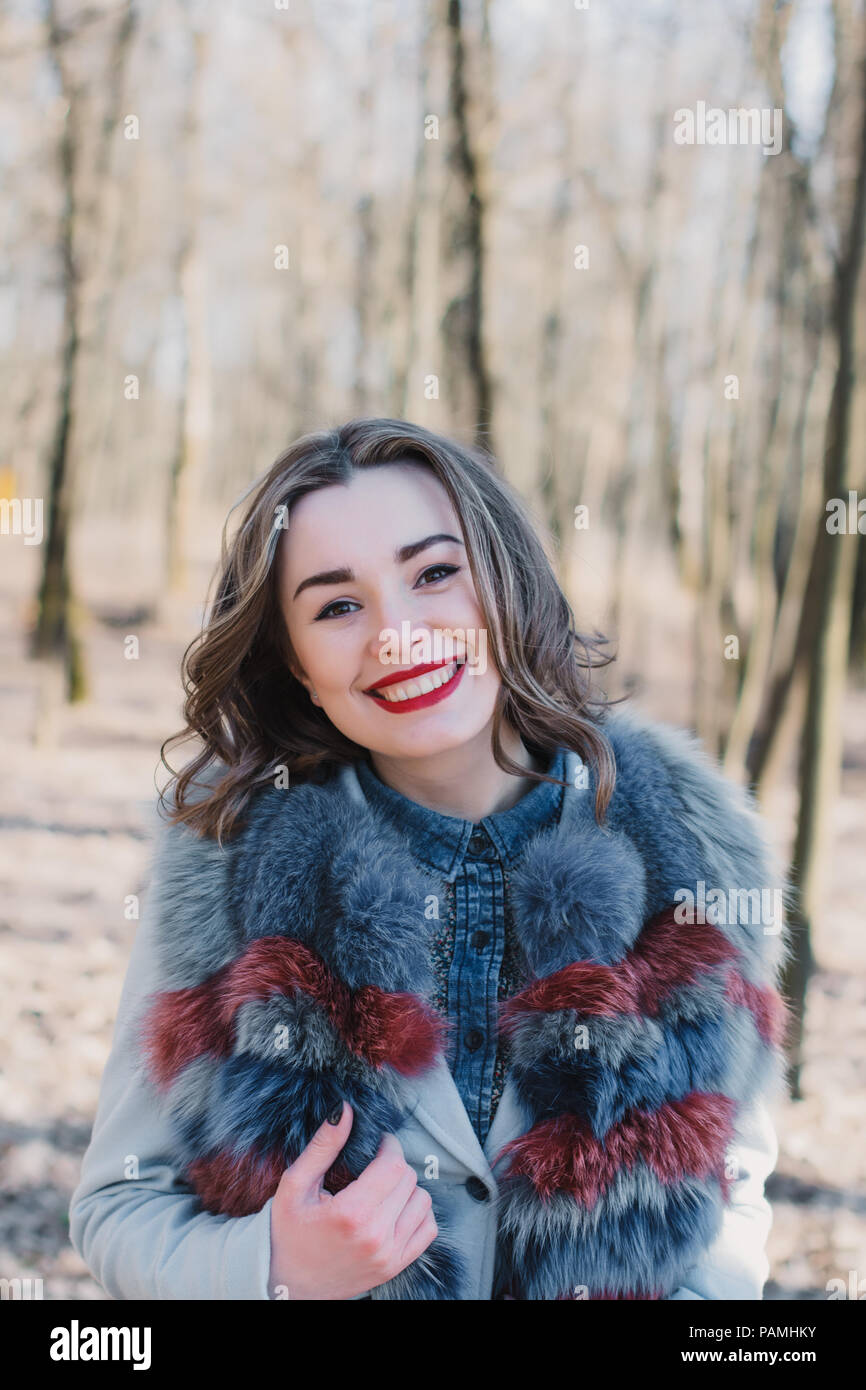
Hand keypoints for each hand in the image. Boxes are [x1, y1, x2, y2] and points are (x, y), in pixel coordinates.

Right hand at [267, 1100, 437, 1298]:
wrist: (290, 1287)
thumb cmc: (288, 1234)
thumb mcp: (294, 1185)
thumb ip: (323, 1146)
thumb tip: (345, 1109)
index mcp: (351, 1214)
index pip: (393, 1165)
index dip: (389, 1146)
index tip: (377, 1144)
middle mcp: (375, 1237)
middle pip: (409, 1180)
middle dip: (394, 1165)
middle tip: (373, 1168)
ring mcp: (389, 1255)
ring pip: (422, 1201)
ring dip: (406, 1189)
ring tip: (381, 1190)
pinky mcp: (396, 1267)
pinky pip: (428, 1228)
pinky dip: (417, 1213)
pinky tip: (394, 1210)